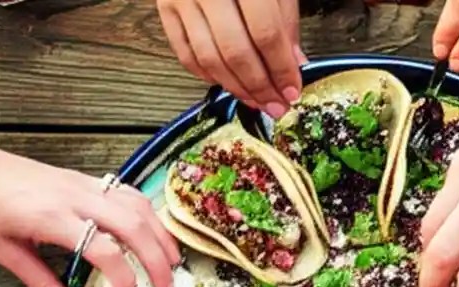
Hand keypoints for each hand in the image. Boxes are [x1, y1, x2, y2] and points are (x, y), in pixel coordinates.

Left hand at [0, 139, 179, 286]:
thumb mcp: (6, 254)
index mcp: (51, 218)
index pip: (105, 249)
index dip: (123, 279)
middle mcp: (75, 197)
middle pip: (134, 227)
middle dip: (157, 262)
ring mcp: (84, 184)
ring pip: (139, 206)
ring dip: (160, 237)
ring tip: (171, 266)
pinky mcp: (86, 178)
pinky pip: (129, 193)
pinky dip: (148, 215)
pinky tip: (154, 235)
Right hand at [158, 0, 304, 117]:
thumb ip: (285, 17)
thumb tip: (294, 62)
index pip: (265, 33)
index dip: (281, 67)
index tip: (293, 89)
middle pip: (235, 51)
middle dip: (260, 86)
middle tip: (277, 104)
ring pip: (209, 57)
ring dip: (236, 87)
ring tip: (257, 100)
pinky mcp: (164, 6)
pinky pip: (184, 52)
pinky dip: (207, 74)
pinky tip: (228, 84)